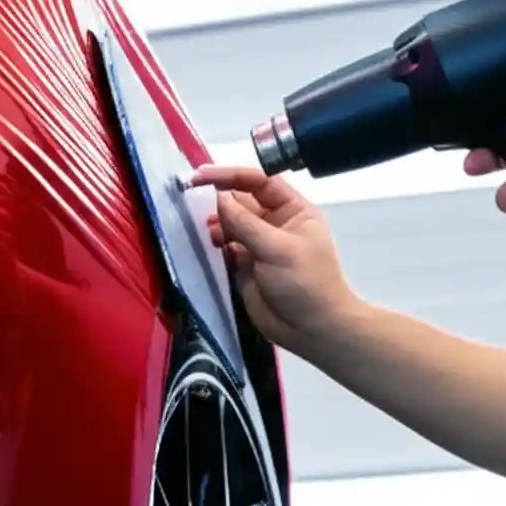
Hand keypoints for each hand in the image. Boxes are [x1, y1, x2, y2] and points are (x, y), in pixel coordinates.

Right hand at [189, 166, 361, 351]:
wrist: (312, 330)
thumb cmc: (305, 283)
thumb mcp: (277, 248)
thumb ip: (244, 222)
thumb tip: (219, 197)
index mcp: (294, 211)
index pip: (260, 182)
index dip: (231, 175)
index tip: (202, 176)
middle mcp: (276, 223)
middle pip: (242, 200)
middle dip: (221, 198)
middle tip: (193, 199)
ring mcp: (260, 245)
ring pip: (232, 222)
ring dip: (217, 222)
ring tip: (209, 231)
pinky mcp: (246, 265)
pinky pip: (227, 245)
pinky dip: (217, 241)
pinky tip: (211, 244)